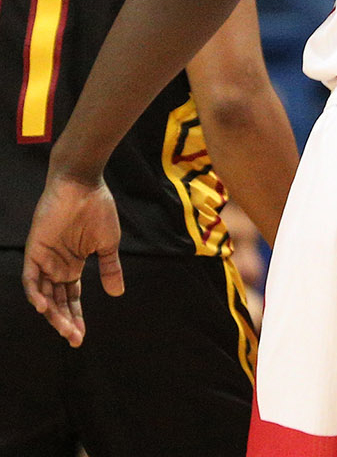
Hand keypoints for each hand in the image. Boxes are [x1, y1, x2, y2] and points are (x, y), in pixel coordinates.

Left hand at [21, 174, 124, 346]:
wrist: (83, 186)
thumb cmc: (98, 210)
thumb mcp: (108, 244)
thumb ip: (110, 268)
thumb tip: (118, 293)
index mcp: (73, 265)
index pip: (72, 298)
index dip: (76, 317)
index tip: (82, 337)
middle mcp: (56, 266)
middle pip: (57, 301)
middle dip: (65, 322)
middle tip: (75, 340)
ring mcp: (44, 260)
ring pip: (43, 295)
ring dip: (53, 314)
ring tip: (66, 330)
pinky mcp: (34, 251)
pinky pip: (30, 279)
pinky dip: (35, 294)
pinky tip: (44, 308)